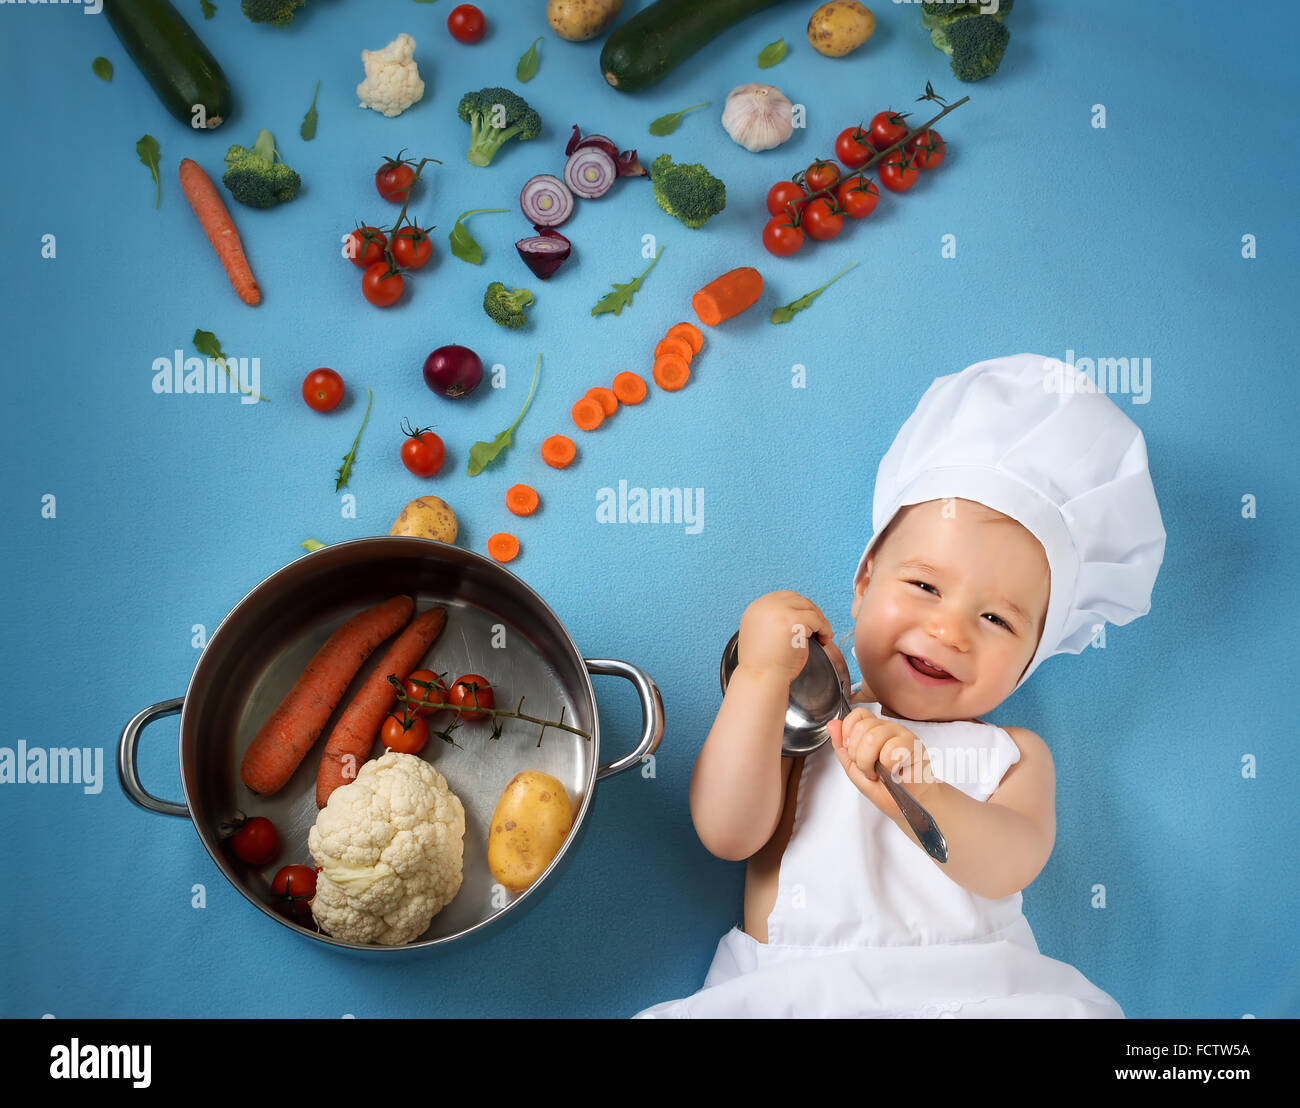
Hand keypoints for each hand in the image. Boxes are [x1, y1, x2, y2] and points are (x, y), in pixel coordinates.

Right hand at [736, 591, 832, 684]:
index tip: (808, 622)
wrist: (762, 678)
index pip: (784, 597)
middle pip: (797, 599)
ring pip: (809, 607)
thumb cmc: (764, 664)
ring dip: (819, 621)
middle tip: (818, 629)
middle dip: (811, 613)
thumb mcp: (763, 634)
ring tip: (822, 636)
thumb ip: (774, 620)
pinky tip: (824, 640)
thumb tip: (797, 615)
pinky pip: (816, 619)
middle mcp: (765, 605)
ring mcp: (779, 611)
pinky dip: (824, 629)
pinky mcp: (792, 621)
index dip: (799, 609)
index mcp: (756, 608)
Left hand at [828, 708, 935, 822]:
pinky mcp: (915, 747)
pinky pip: (893, 748)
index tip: (852, 754)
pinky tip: (894, 772)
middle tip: (868, 770)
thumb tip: (832, 724)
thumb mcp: (854, 768)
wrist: (906, 806)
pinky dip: (888, 766)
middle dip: (858, 756)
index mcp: (874, 729)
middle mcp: (888, 728)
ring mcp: (902, 735)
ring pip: (873, 737)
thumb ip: (841, 747)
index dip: (849, 734)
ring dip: (870, 762)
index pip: (857, 715)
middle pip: (862, 727)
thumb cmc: (885, 788)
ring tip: (879, 773)